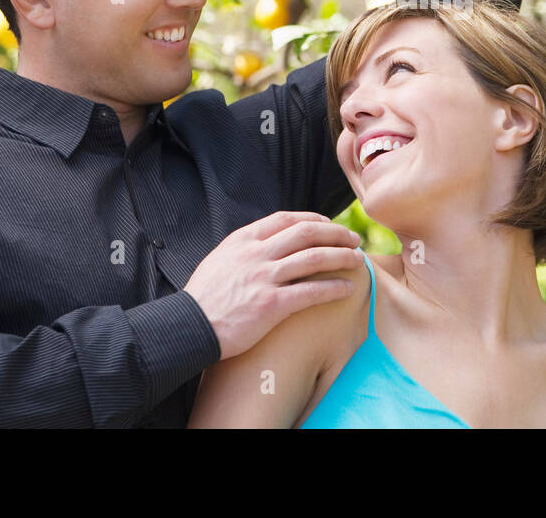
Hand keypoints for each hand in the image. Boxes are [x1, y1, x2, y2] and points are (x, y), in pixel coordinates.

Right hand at [184, 210, 362, 359]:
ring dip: (342, 256)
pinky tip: (348, 288)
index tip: (328, 224)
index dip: (313, 219)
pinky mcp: (272, 304)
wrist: (188, 327)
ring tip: (358, 259)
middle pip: (307, 233)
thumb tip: (266, 243)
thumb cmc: (203, 298)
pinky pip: (311, 291)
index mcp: (244, 239)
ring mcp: (265, 278)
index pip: (286, 219)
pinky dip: (334, 287)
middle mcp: (257, 253)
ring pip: (315, 258)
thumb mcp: (220, 259)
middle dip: (336, 233)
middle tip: (353, 238)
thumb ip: (244, 249)